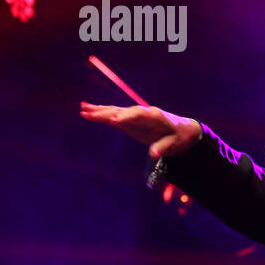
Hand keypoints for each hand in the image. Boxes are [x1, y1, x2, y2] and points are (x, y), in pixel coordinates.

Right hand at [79, 101, 200, 158]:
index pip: (139, 115)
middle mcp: (143, 112)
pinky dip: (100, 113)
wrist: (181, 129)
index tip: (114, 122)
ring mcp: (134, 115)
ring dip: (99, 111)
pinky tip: (86, 110)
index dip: (126, 117)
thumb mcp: (174, 143)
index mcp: (155, 116)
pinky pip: (113, 115)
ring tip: (83, 109)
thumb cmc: (179, 137)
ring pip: (116, 111)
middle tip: (90, 114)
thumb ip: (163, 147)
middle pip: (123, 111)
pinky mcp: (128, 120)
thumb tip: (154, 155)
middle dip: (107, 113)